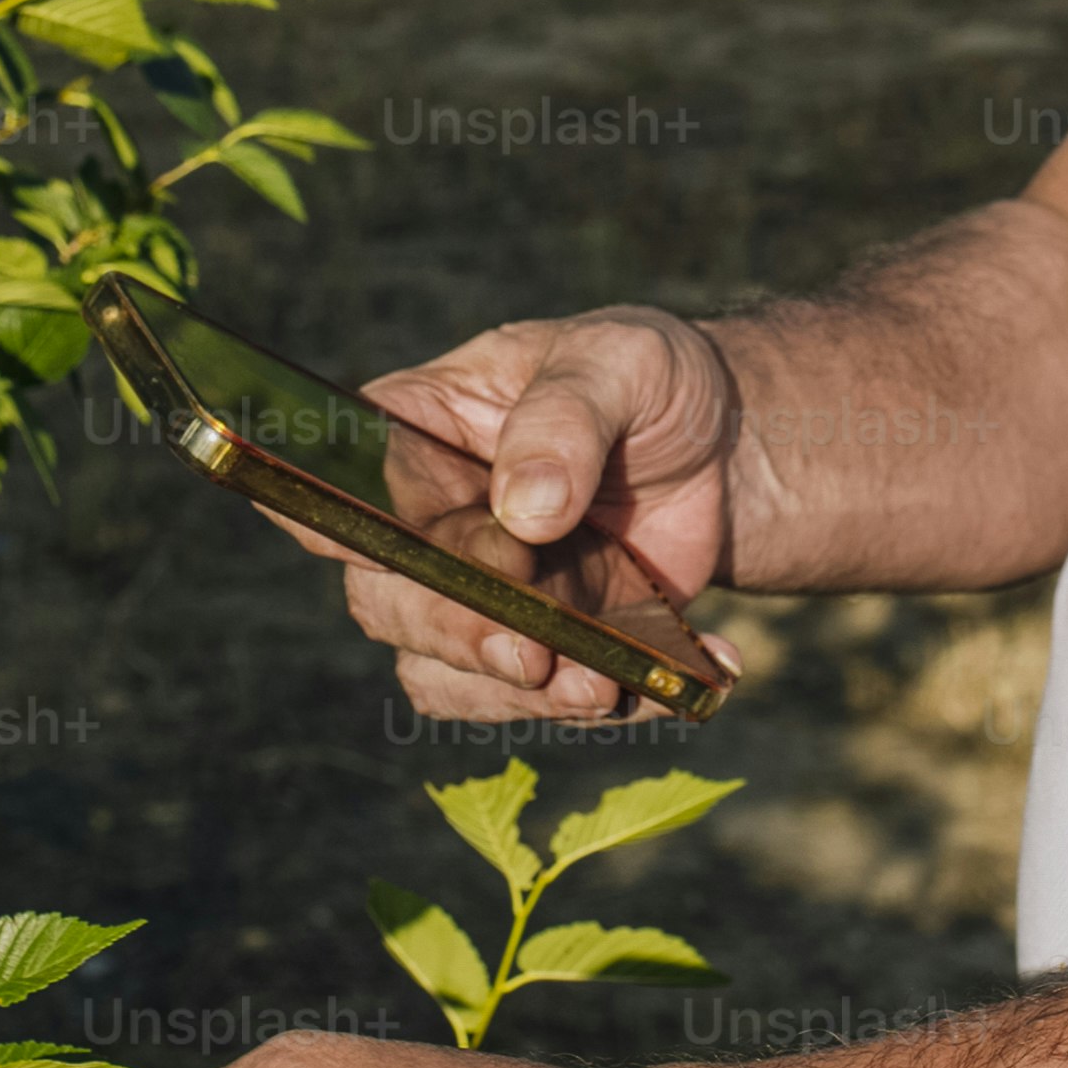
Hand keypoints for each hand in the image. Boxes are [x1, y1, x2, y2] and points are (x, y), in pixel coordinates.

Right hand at [313, 306, 751, 723]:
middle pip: (386, 599)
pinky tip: (662, 685)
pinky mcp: (538, 645)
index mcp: (415, 430)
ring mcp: (477, 594)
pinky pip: (533, 703)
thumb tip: (526, 508)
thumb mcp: (622, 361)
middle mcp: (424, 523)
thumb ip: (567, 418)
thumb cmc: (649, 380)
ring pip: (441, 673)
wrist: (724, 449)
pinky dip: (595, 706)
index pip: (343, 483)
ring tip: (603, 683)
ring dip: (516, 695)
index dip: (354, 528)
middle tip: (534, 649)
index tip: (408, 561)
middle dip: (457, 632)